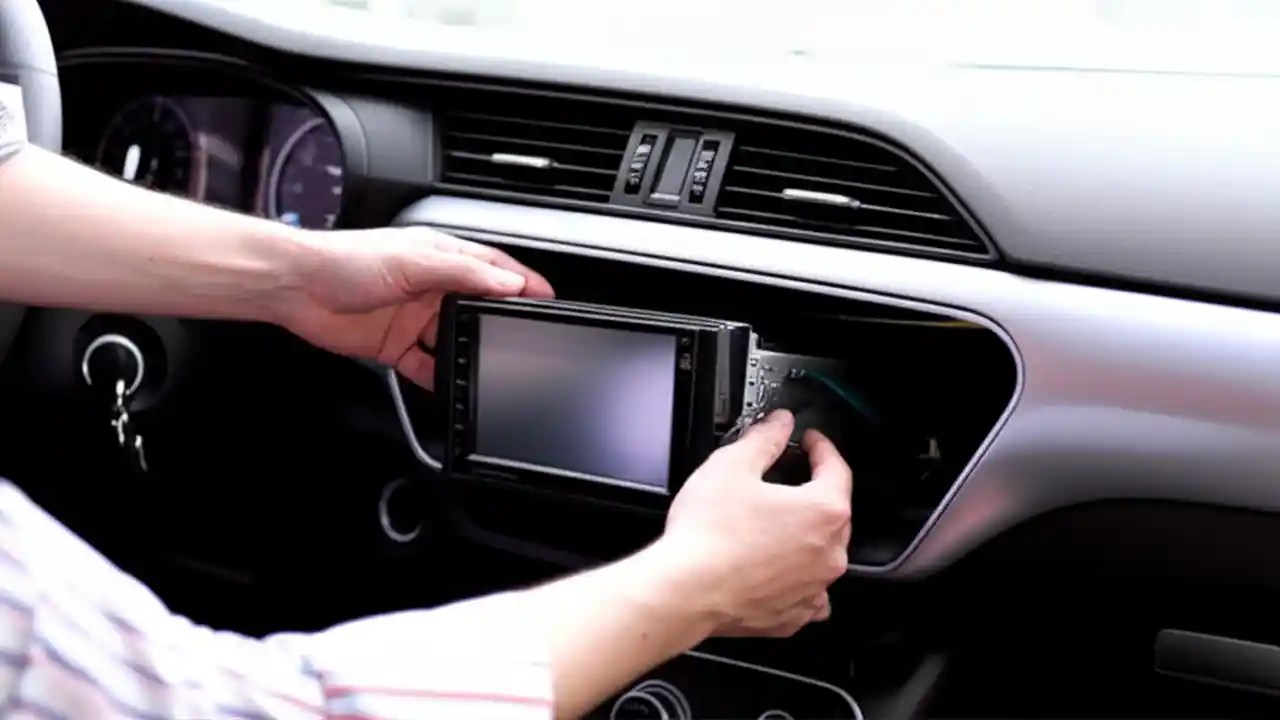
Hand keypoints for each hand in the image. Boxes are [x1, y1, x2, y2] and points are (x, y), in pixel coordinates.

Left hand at [278, 226, 553, 387]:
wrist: (296, 288)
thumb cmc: (344, 260)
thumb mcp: (412, 262)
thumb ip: (462, 274)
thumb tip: (507, 283)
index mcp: (439, 258)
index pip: (493, 269)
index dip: (521, 283)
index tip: (546, 299)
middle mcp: (430, 287)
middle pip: (477, 307)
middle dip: (498, 323)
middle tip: (522, 339)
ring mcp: (413, 317)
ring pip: (453, 340)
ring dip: (468, 352)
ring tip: (487, 366)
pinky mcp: (394, 344)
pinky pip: (425, 366)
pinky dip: (438, 377)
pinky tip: (450, 386)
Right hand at [659, 409, 852, 637]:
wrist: (683, 592)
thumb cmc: (707, 536)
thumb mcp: (732, 465)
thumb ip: (764, 439)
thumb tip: (778, 425)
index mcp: (823, 512)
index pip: (837, 469)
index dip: (821, 448)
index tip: (810, 441)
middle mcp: (829, 553)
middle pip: (833, 512)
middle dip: (813, 490)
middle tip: (786, 478)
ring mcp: (813, 588)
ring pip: (823, 553)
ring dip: (806, 537)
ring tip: (773, 525)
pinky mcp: (793, 615)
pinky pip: (809, 594)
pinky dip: (798, 579)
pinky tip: (775, 569)